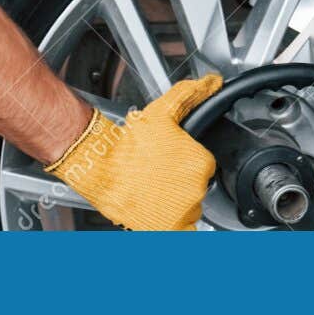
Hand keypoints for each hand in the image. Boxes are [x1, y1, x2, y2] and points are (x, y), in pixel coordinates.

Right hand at [46, 75, 222, 230]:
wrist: (101, 165)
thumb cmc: (129, 143)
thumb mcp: (163, 111)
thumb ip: (191, 95)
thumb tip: (212, 82)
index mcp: (201, 163)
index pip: (205, 166)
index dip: (187, 162)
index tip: (172, 161)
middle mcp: (197, 189)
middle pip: (197, 188)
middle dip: (181, 182)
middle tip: (160, 173)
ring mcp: (183, 212)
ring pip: (189, 208)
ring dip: (176, 202)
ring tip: (154, 189)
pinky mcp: (168, 229)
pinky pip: (183, 232)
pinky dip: (175, 225)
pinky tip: (159, 211)